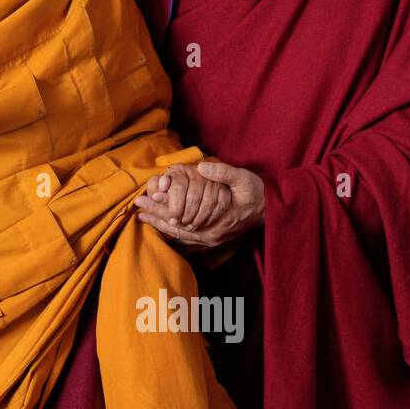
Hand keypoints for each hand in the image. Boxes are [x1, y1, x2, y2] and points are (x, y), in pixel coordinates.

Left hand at [134, 160, 264, 247]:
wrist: (272, 209)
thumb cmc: (256, 192)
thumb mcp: (242, 178)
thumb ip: (222, 173)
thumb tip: (202, 168)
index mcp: (214, 221)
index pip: (179, 215)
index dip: (162, 206)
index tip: (146, 196)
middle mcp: (210, 235)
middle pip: (175, 227)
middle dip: (155, 215)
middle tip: (137, 207)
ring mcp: (211, 240)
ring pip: (180, 235)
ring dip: (160, 225)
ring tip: (143, 217)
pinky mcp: (213, 240)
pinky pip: (188, 240)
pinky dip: (172, 233)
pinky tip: (162, 227)